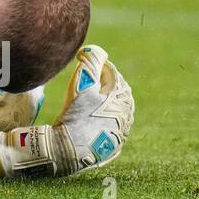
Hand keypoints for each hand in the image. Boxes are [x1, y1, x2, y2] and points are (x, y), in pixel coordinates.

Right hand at [0, 45, 134, 177]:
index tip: (88, 60)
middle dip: (104, 82)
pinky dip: (103, 117)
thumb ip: (90, 62)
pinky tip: (91, 117)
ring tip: (89, 97)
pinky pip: (111, 124)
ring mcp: (122, 130)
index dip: (99, 65)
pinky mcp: (114, 144)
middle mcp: (127, 113)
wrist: (71, 150)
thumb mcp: (81, 84)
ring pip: (115, 109)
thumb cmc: (77, 114)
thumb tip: (95, 49)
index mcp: (122, 97)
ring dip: (104, 100)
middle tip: (90, 77)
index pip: (112, 74)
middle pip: (117, 91)